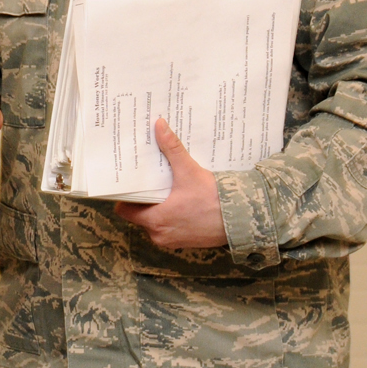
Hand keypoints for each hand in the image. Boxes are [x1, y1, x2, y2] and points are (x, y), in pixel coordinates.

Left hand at [114, 119, 227, 248]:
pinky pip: (171, 228)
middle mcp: (160, 235)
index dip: (125, 197)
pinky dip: (172, 217)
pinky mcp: (186, 242)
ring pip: (155, 223)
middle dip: (143, 199)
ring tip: (163, 188)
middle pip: (139, 215)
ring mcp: (174, 241)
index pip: (125, 211)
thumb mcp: (189, 171)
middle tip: (147, 180)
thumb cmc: (213, 199)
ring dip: (158, 208)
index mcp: (155, 220)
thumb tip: (159, 125)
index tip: (130, 182)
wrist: (242, 219)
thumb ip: (172, 149)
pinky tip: (179, 201)